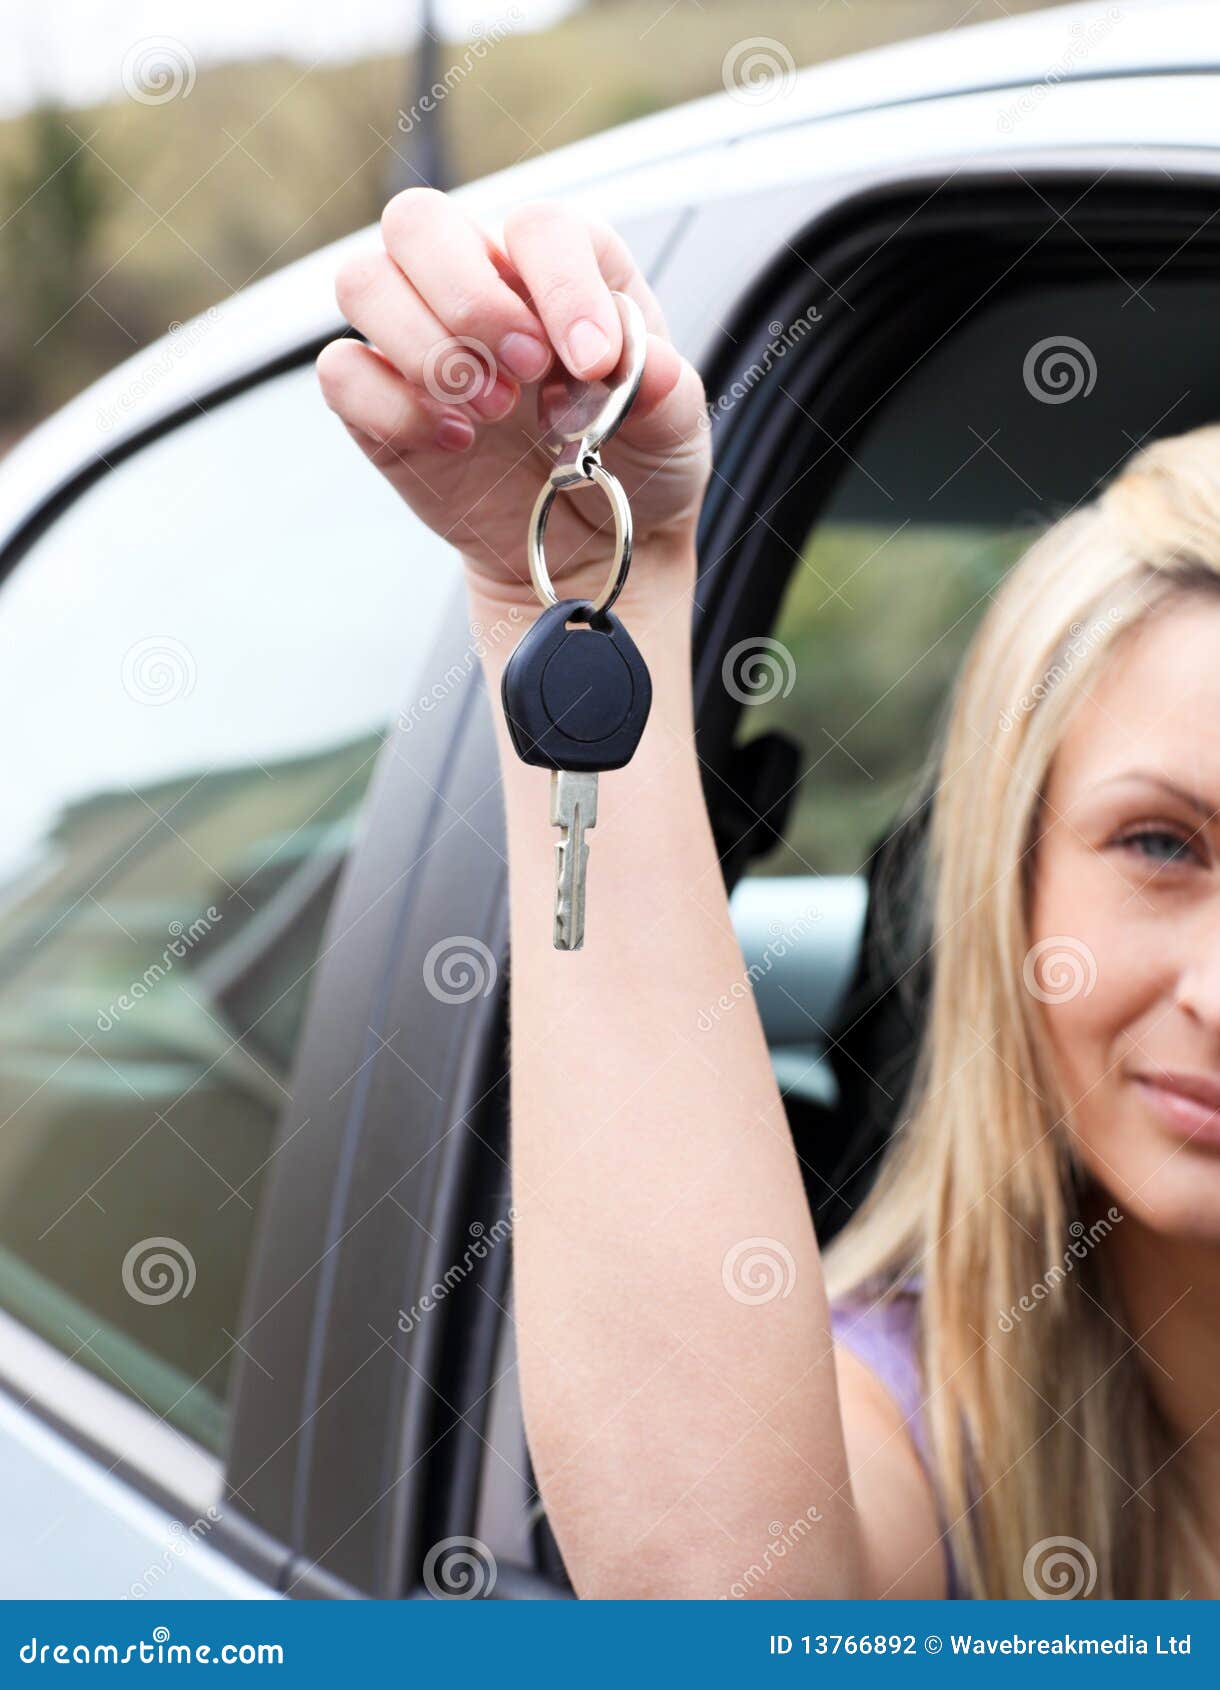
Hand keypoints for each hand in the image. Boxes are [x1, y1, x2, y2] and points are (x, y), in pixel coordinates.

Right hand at [316, 189, 710, 617]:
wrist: (590, 545)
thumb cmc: (631, 464)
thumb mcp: (674, 431)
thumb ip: (666, 392)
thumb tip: (652, 368)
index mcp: (561, 265)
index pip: (538, 227)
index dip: (561, 286)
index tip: (590, 362)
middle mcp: (482, 284)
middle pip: (419, 222)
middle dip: (470, 299)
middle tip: (524, 372)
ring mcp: (421, 339)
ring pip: (363, 282)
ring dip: (425, 348)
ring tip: (491, 411)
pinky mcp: (381, 403)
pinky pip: (343, 373)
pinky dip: (391, 407)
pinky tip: (455, 442)